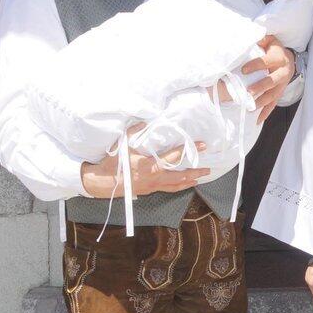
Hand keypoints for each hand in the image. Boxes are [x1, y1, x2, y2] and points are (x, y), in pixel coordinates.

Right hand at [80, 124, 207, 196]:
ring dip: (190, 181)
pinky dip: (179, 187)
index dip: (188, 150)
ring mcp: (153, 185)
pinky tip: (185, 184)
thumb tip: (144, 122)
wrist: (104, 183)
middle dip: (195, 171)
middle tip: (208, 168)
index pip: (174, 157)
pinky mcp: (150, 190)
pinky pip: (168, 189)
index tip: (201, 145)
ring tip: (201, 178)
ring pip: (176, 185)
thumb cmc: (114, 164)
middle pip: (180, 175)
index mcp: (150, 165)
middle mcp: (155, 177)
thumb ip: (134, 132)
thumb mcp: (122, 145)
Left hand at [242, 35, 296, 121]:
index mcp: (279, 58)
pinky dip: (265, 113)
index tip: (244, 69)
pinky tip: (257, 120)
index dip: (256, 65)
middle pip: (272, 81)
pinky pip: (273, 105)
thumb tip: (250, 37)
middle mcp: (283, 72)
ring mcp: (282, 85)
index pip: (267, 61)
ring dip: (261, 102)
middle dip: (260, 87)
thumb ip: (261, 38)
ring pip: (272, 95)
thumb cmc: (274, 49)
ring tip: (250, 107)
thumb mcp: (269, 40)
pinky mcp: (279, 93)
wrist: (289, 60)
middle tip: (248, 92)